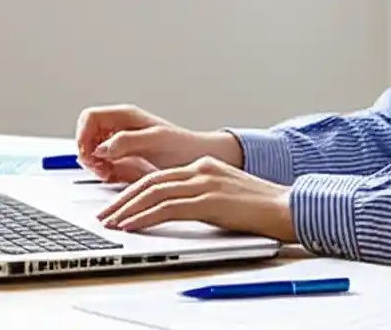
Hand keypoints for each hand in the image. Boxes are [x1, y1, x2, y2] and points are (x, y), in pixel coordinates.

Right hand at [75, 104, 244, 182]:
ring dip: (95, 165)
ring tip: (110, 173)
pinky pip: (103, 166)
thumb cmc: (183, 147)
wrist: (198, 163)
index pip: (89, 118)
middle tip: (100, 167)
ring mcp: (120, 146)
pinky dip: (104, 173)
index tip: (89, 153)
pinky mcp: (123, 162)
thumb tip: (101, 148)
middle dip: (88, 152)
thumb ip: (126, 141)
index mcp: (125, 116)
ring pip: (92, 152)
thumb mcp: (156, 140)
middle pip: (86, 135)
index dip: (83, 134)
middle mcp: (119, 129)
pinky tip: (117, 177)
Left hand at [96, 157, 297, 241]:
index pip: (157, 176)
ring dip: (128, 209)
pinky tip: (133, 225)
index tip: (116, 205)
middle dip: (122, 200)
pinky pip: (168, 208)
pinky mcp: (209, 200)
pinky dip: (146, 216)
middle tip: (105, 215)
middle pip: (149, 181)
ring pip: (153, 192)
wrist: (286, 206)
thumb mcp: (223, 193)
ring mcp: (204, 183)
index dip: (132, 191)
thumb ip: (199, 194)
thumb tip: (174, 208)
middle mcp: (199, 168)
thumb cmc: (258, 206)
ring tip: (112, 222)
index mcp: (201, 165)